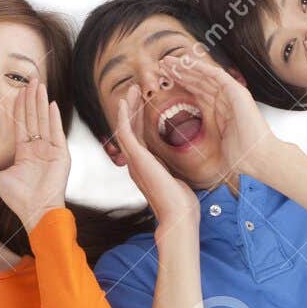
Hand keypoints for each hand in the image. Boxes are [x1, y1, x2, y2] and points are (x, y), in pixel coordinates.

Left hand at [0, 81, 70, 231]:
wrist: (35, 212)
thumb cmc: (18, 199)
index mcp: (25, 152)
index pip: (22, 124)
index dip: (20, 107)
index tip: (18, 90)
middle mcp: (38, 148)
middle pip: (34, 117)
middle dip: (32, 98)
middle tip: (31, 80)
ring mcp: (50, 150)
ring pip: (44, 120)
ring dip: (42, 102)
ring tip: (40, 85)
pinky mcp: (61, 155)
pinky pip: (56, 132)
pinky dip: (54, 118)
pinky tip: (52, 104)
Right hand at [113, 86, 198, 229]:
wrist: (179, 216)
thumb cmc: (182, 204)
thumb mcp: (176, 181)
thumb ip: (171, 171)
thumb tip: (177, 167)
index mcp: (144, 168)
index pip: (139, 139)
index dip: (139, 120)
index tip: (142, 105)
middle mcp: (136, 163)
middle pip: (130, 131)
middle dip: (132, 110)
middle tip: (134, 92)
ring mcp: (134, 161)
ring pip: (125, 128)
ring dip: (127, 108)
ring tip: (131, 90)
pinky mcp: (137, 158)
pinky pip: (126, 133)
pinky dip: (124, 116)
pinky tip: (125, 102)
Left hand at [158, 51, 286, 181]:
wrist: (258, 158)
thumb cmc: (241, 156)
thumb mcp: (215, 146)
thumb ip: (207, 142)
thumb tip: (195, 155)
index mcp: (220, 111)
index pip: (198, 92)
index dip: (182, 83)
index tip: (166, 79)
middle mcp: (226, 100)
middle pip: (199, 81)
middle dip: (180, 72)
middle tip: (163, 65)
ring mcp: (232, 94)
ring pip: (204, 75)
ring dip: (186, 67)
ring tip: (168, 61)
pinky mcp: (237, 91)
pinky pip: (216, 74)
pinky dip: (200, 67)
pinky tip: (185, 62)